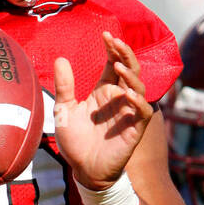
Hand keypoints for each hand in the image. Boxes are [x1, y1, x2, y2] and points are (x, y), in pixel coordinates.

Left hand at [53, 32, 152, 190]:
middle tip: (115, 41)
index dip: (112, 49)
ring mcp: (128, 112)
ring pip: (139, 86)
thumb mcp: (64, 111)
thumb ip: (64, 86)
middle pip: (129, 69)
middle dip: (125, 53)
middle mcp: (119, 98)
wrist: (84, 170)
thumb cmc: (75, 142)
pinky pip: (143, 111)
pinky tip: (127, 94)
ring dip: (130, 75)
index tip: (105, 35)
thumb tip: (60, 59)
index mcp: (104, 91)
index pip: (113, 63)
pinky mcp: (134, 128)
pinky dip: (138, 101)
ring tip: (118, 65)